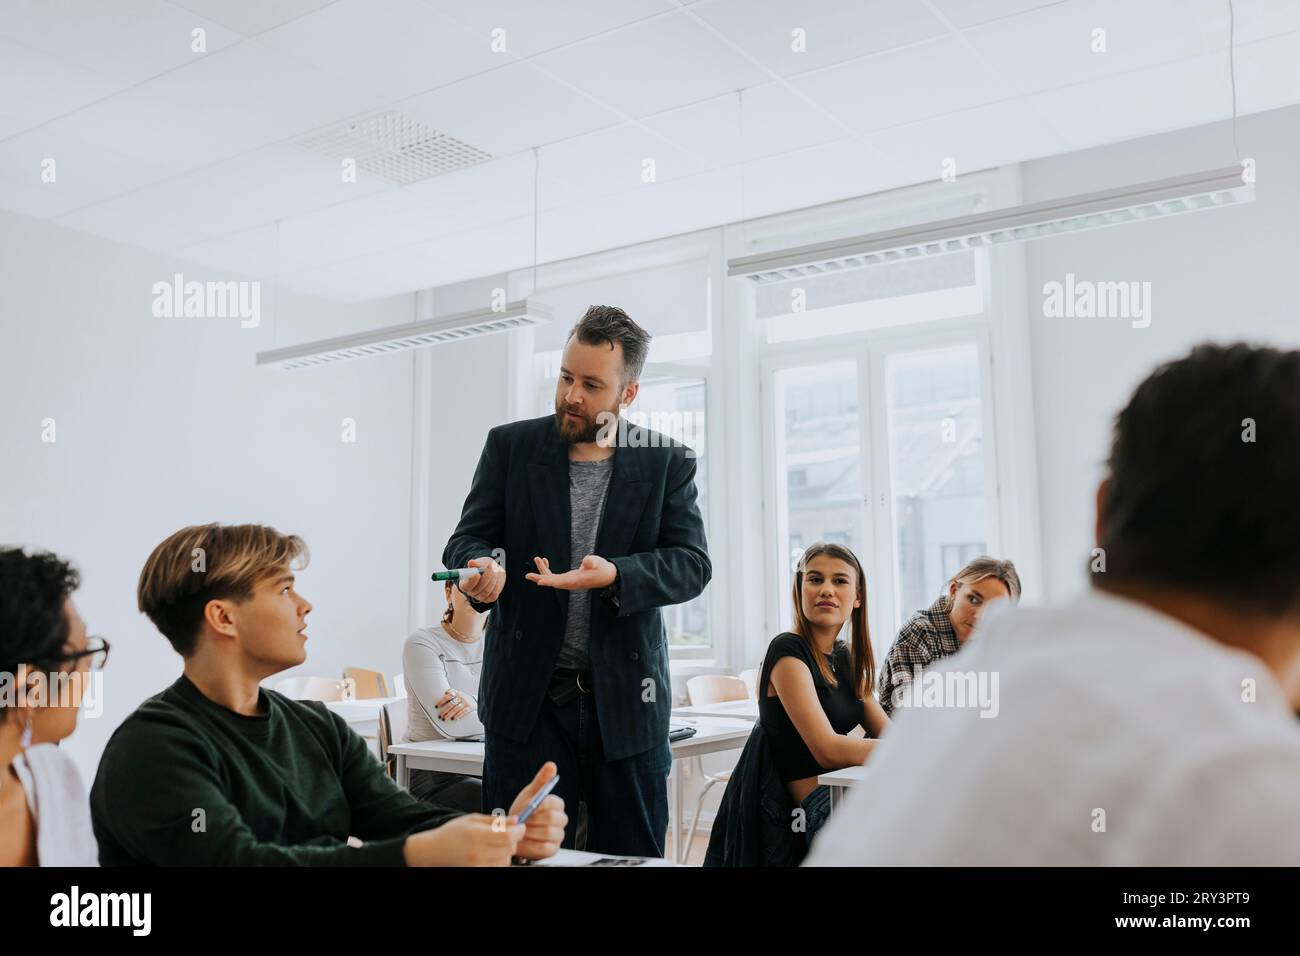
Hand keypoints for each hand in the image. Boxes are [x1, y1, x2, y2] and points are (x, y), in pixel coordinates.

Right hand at [404, 813, 522, 866]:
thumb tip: (515, 820)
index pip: (508, 836)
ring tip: (495, 844)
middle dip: (513, 840)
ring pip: (506, 860)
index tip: (520, 827)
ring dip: (506, 851)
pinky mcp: (477, 871)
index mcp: (477, 835)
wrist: (434, 851)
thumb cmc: (452, 833)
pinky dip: (499, 861)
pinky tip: (491, 854)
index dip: (519, 831)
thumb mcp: (473, 819)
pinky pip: (498, 867)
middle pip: (509, 848)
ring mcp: (477, 865)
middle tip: (506, 834)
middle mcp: (478, 852)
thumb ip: (496, 820)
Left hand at [436, 689, 473, 721]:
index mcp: (457, 693)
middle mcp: (461, 697)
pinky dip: (458, 715)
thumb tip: (440, 700)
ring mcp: (465, 702)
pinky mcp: (470, 707)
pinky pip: (463, 712)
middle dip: (444, 710)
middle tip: (440, 715)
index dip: (442, 700)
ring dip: (449, 714)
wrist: (478, 700)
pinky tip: (453, 718)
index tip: (437, 706)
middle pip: (451, 704)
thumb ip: (451, 695)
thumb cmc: (464, 699)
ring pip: (456, 708)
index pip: (448, 695)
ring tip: (444, 718)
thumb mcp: (458, 694)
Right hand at [459, 556, 504, 603]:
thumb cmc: (483, 566)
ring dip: (492, 581)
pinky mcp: (488, 599)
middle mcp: (471, 592)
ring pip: (486, 592)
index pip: (466, 586)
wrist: (493, 571)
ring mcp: (479, 597)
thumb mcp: (479, 563)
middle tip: (491, 569)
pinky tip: (497, 579)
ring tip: (495, 572)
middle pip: (477, 590)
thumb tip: (471, 562)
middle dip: (486, 578)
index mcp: (465, 583)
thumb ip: (475, 564)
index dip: (471, 582)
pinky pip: (493, 595)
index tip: (477, 574)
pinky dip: (496, 586)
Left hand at [508, 761, 567, 860]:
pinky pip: (545, 847)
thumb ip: (541, 780)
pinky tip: (524, 841)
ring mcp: (558, 835)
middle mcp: (561, 819)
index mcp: (557, 804)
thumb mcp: (529, 794)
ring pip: (548, 833)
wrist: (513, 831)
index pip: (553, 802)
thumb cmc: (522, 811)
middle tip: (522, 820)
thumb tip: (552, 764)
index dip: (538, 805)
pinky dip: (531, 844)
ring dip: (530, 832)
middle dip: (533, 820)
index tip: (526, 807)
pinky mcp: (553, 849)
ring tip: (521, 830)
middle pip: (551, 818)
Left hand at [525, 554, 616, 590]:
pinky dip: (548, 569)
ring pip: (551, 578)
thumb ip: (592, 563)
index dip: (549, 581)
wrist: (606, 576)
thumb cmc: (602, 569)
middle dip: (540, 578)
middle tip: (528, 575)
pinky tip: (544, 561)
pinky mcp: (568, 578)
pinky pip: (554, 576)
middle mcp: (570, 583)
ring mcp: (568, 581)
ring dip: (542, 570)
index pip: (560, 582)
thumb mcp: (599, 564)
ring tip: (537, 558)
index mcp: (575, 580)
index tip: (539, 582)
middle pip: (552, 582)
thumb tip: (587, 562)